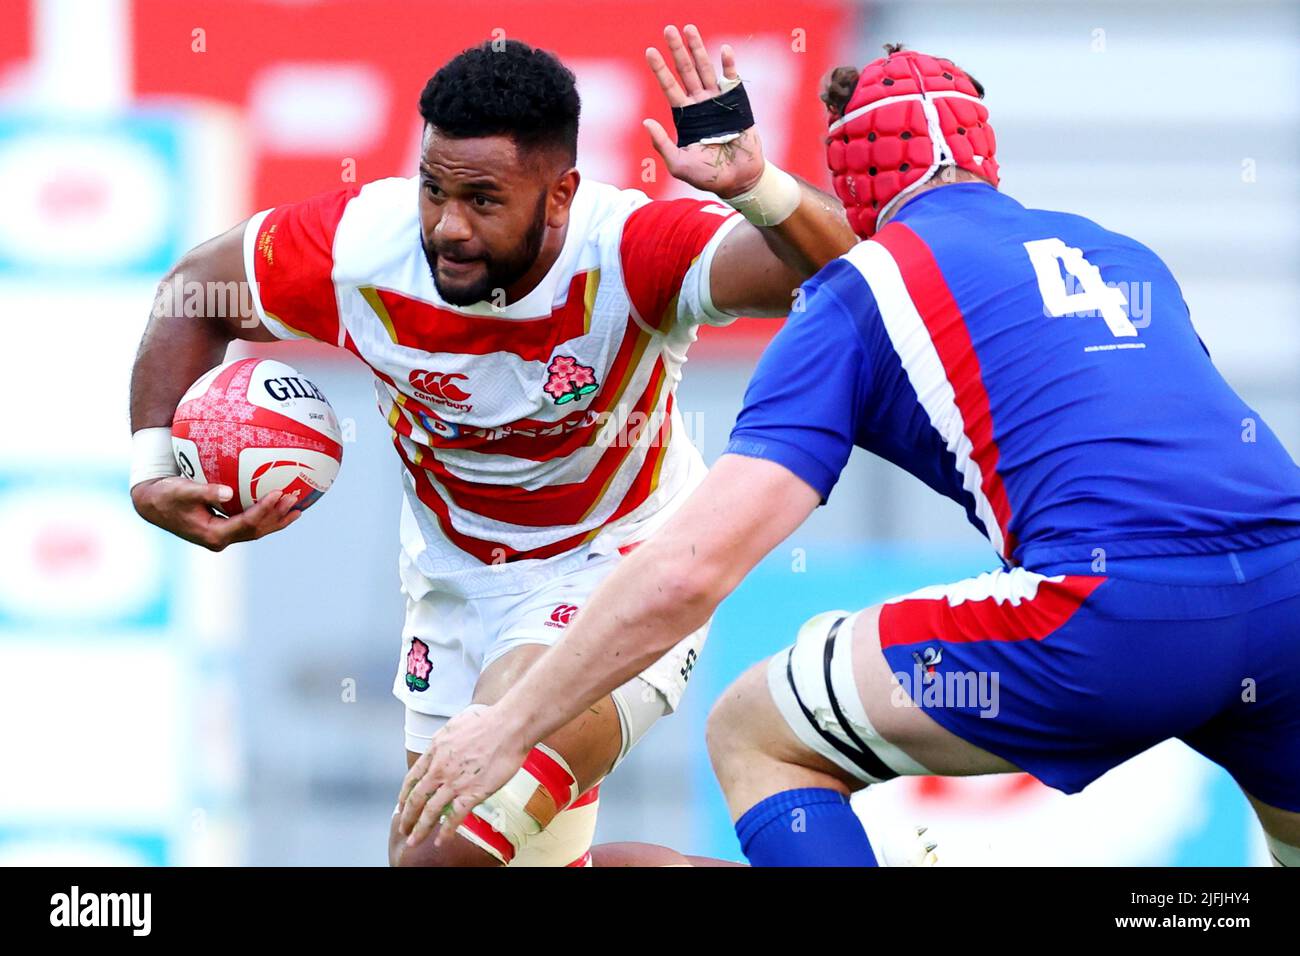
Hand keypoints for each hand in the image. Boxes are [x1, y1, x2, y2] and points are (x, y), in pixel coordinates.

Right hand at [131, 476, 300, 550]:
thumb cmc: (166, 495)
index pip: (246, 524)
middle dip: (277, 517)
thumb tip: (227, 492)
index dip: (265, 510)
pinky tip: (278, 506)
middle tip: (295, 500)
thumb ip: (205, 492)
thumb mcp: (182, 491)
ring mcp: (222, 536)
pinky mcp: (223, 529)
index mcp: (212, 534)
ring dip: (276, 519)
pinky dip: (266, 516)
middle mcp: (220, 539)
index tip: (279, 494)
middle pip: (256, 530)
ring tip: (297, 508)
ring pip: (256, 530)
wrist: (152, 504)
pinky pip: (250, 524)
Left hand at [396, 703, 531, 848]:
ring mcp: (455, 782)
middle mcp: (440, 769)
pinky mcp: (472, 793)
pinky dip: (446, 831)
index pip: (413, 777)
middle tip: (403, 828)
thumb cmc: (488, 719)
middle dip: (407, 817)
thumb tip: (446, 744)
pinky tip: (441, 840)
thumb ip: (446, 739)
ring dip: (420, 829)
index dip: (405, 794)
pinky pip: (455, 816)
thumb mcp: (456, 724)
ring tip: (413, 841)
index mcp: (435, 750)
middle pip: (416, 798)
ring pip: (430, 811)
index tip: (401, 804)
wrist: (508, 726)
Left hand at [644, 24, 765, 198]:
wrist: (738, 180)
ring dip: (698, 49)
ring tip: (689, 29)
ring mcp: (719, 101)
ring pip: (705, 69)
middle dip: (677, 51)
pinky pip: (731, 80)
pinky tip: (722, 50)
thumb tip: (645, 122)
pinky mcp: (738, 103)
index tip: (650, 51)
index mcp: (685, 116)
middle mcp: (700, 104)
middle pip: (685, 71)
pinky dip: (728, 64)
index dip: (660, 69)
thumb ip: (662, 144)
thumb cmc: (707, 175)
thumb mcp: (678, 164)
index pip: (669, 87)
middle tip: (668, 29)